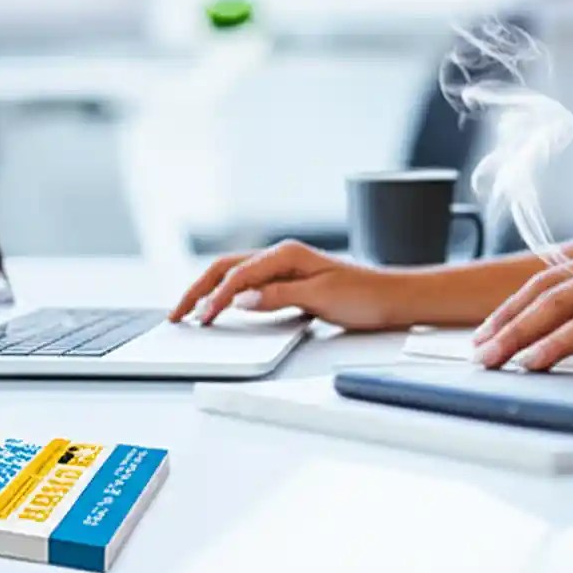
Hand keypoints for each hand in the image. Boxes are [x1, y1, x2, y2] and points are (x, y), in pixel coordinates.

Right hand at [169, 241, 398, 329]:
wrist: (394, 299)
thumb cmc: (365, 295)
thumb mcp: (319, 298)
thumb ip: (277, 296)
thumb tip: (241, 298)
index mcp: (287, 254)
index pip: (238, 274)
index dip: (216, 296)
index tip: (203, 317)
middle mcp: (282, 257)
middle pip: (227, 269)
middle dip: (199, 290)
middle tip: (178, 313)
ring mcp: (285, 269)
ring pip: (235, 277)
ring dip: (211, 293)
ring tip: (190, 312)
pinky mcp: (290, 284)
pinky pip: (250, 287)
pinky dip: (230, 297)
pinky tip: (221, 309)